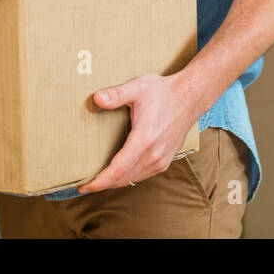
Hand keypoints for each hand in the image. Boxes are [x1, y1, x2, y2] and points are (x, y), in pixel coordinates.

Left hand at [77, 72, 199, 193]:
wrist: (189, 98)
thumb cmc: (163, 92)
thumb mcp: (137, 87)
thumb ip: (116, 94)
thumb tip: (97, 98)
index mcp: (144, 139)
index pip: (118, 170)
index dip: (99, 181)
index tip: (84, 186)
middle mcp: (153, 154)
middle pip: (123, 178)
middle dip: (102, 184)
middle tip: (84, 184)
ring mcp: (161, 160)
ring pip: (132, 179)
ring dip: (114, 182)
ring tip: (98, 179)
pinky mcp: (165, 161)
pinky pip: (142, 175)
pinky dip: (128, 177)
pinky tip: (118, 173)